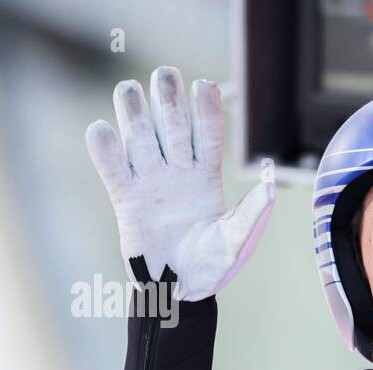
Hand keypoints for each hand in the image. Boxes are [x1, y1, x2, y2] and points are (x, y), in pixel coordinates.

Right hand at [85, 65, 273, 300]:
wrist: (178, 291)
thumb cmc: (211, 266)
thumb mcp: (236, 243)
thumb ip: (252, 215)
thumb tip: (270, 186)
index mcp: (207, 178)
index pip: (208, 137)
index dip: (206, 111)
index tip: (205, 85)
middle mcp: (177, 173)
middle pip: (172, 128)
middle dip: (168, 101)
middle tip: (164, 74)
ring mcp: (150, 183)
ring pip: (140, 139)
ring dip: (134, 114)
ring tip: (129, 90)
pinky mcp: (125, 199)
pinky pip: (112, 169)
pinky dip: (105, 150)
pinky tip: (101, 130)